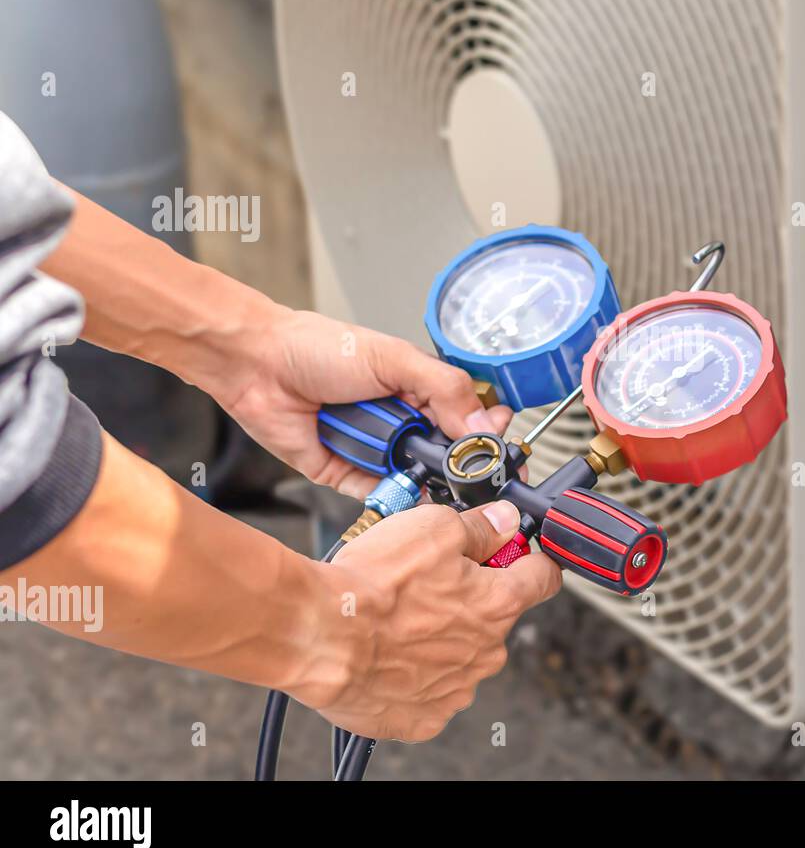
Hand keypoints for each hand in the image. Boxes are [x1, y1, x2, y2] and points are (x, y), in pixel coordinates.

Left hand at [220, 309, 513, 497]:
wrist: (257, 365)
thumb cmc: (319, 348)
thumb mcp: (395, 359)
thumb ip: (444, 388)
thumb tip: (485, 422)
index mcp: (421, 390)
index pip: (470, 419)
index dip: (488, 436)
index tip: (503, 450)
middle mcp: (403, 423)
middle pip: (449, 457)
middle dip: (462, 467)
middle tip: (476, 473)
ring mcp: (378, 451)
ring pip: (419, 480)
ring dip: (428, 483)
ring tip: (439, 481)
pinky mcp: (348, 475)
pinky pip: (381, 497)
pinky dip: (394, 499)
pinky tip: (406, 495)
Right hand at [295, 500, 561, 741]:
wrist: (320, 635)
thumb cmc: (374, 585)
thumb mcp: (435, 528)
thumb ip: (480, 526)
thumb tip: (504, 520)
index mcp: (498, 604)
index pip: (543, 578)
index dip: (530, 559)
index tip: (516, 553)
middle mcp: (487, 651)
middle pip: (496, 617)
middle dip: (471, 598)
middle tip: (430, 582)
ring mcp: (457, 689)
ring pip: (462, 655)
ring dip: (441, 637)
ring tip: (398, 618)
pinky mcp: (423, 717)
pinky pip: (430, 691)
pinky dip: (414, 674)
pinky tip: (389, 653)